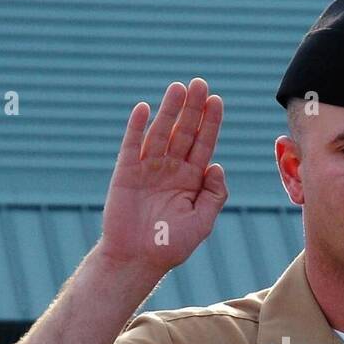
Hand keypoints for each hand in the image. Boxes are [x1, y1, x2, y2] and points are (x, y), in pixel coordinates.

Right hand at [97, 78, 226, 278]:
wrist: (137, 260)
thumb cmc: (170, 246)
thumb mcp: (202, 222)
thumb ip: (214, 195)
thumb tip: (217, 166)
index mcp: (191, 180)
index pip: (203, 144)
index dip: (210, 122)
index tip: (217, 100)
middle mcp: (171, 170)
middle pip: (184, 132)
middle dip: (192, 108)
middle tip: (199, 83)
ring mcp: (148, 169)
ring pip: (160, 133)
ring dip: (169, 110)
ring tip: (178, 88)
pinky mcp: (126, 172)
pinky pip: (132, 145)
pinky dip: (137, 127)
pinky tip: (145, 109)